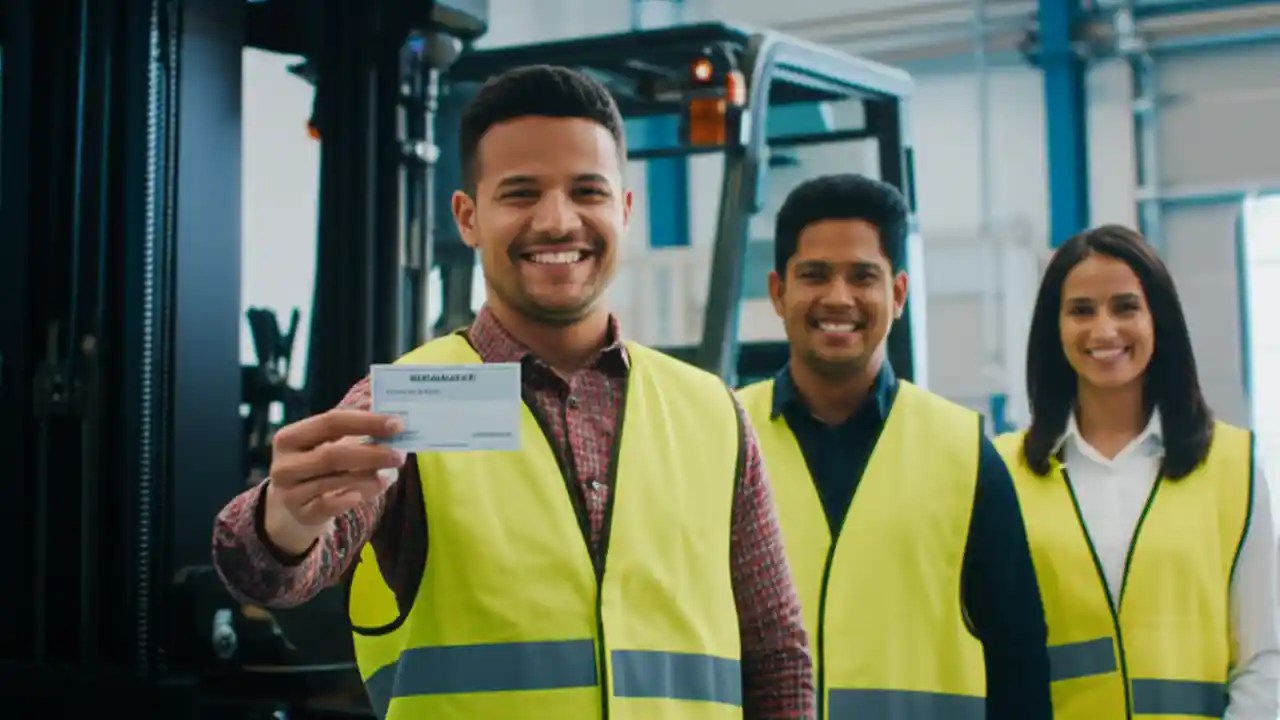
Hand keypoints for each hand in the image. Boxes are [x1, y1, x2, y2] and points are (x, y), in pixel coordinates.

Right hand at [263, 409, 405, 554]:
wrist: (297, 504)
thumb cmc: (320, 464)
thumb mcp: (328, 442)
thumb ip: (353, 424)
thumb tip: (382, 403)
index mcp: (290, 437)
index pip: (331, 422)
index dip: (366, 422)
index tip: (397, 424)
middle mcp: (285, 464)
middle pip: (333, 455)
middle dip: (371, 454)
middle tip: (399, 456)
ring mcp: (289, 492)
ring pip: (334, 482)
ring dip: (367, 478)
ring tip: (390, 474)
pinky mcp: (300, 514)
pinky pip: (329, 506)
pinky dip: (348, 499)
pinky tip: (363, 494)